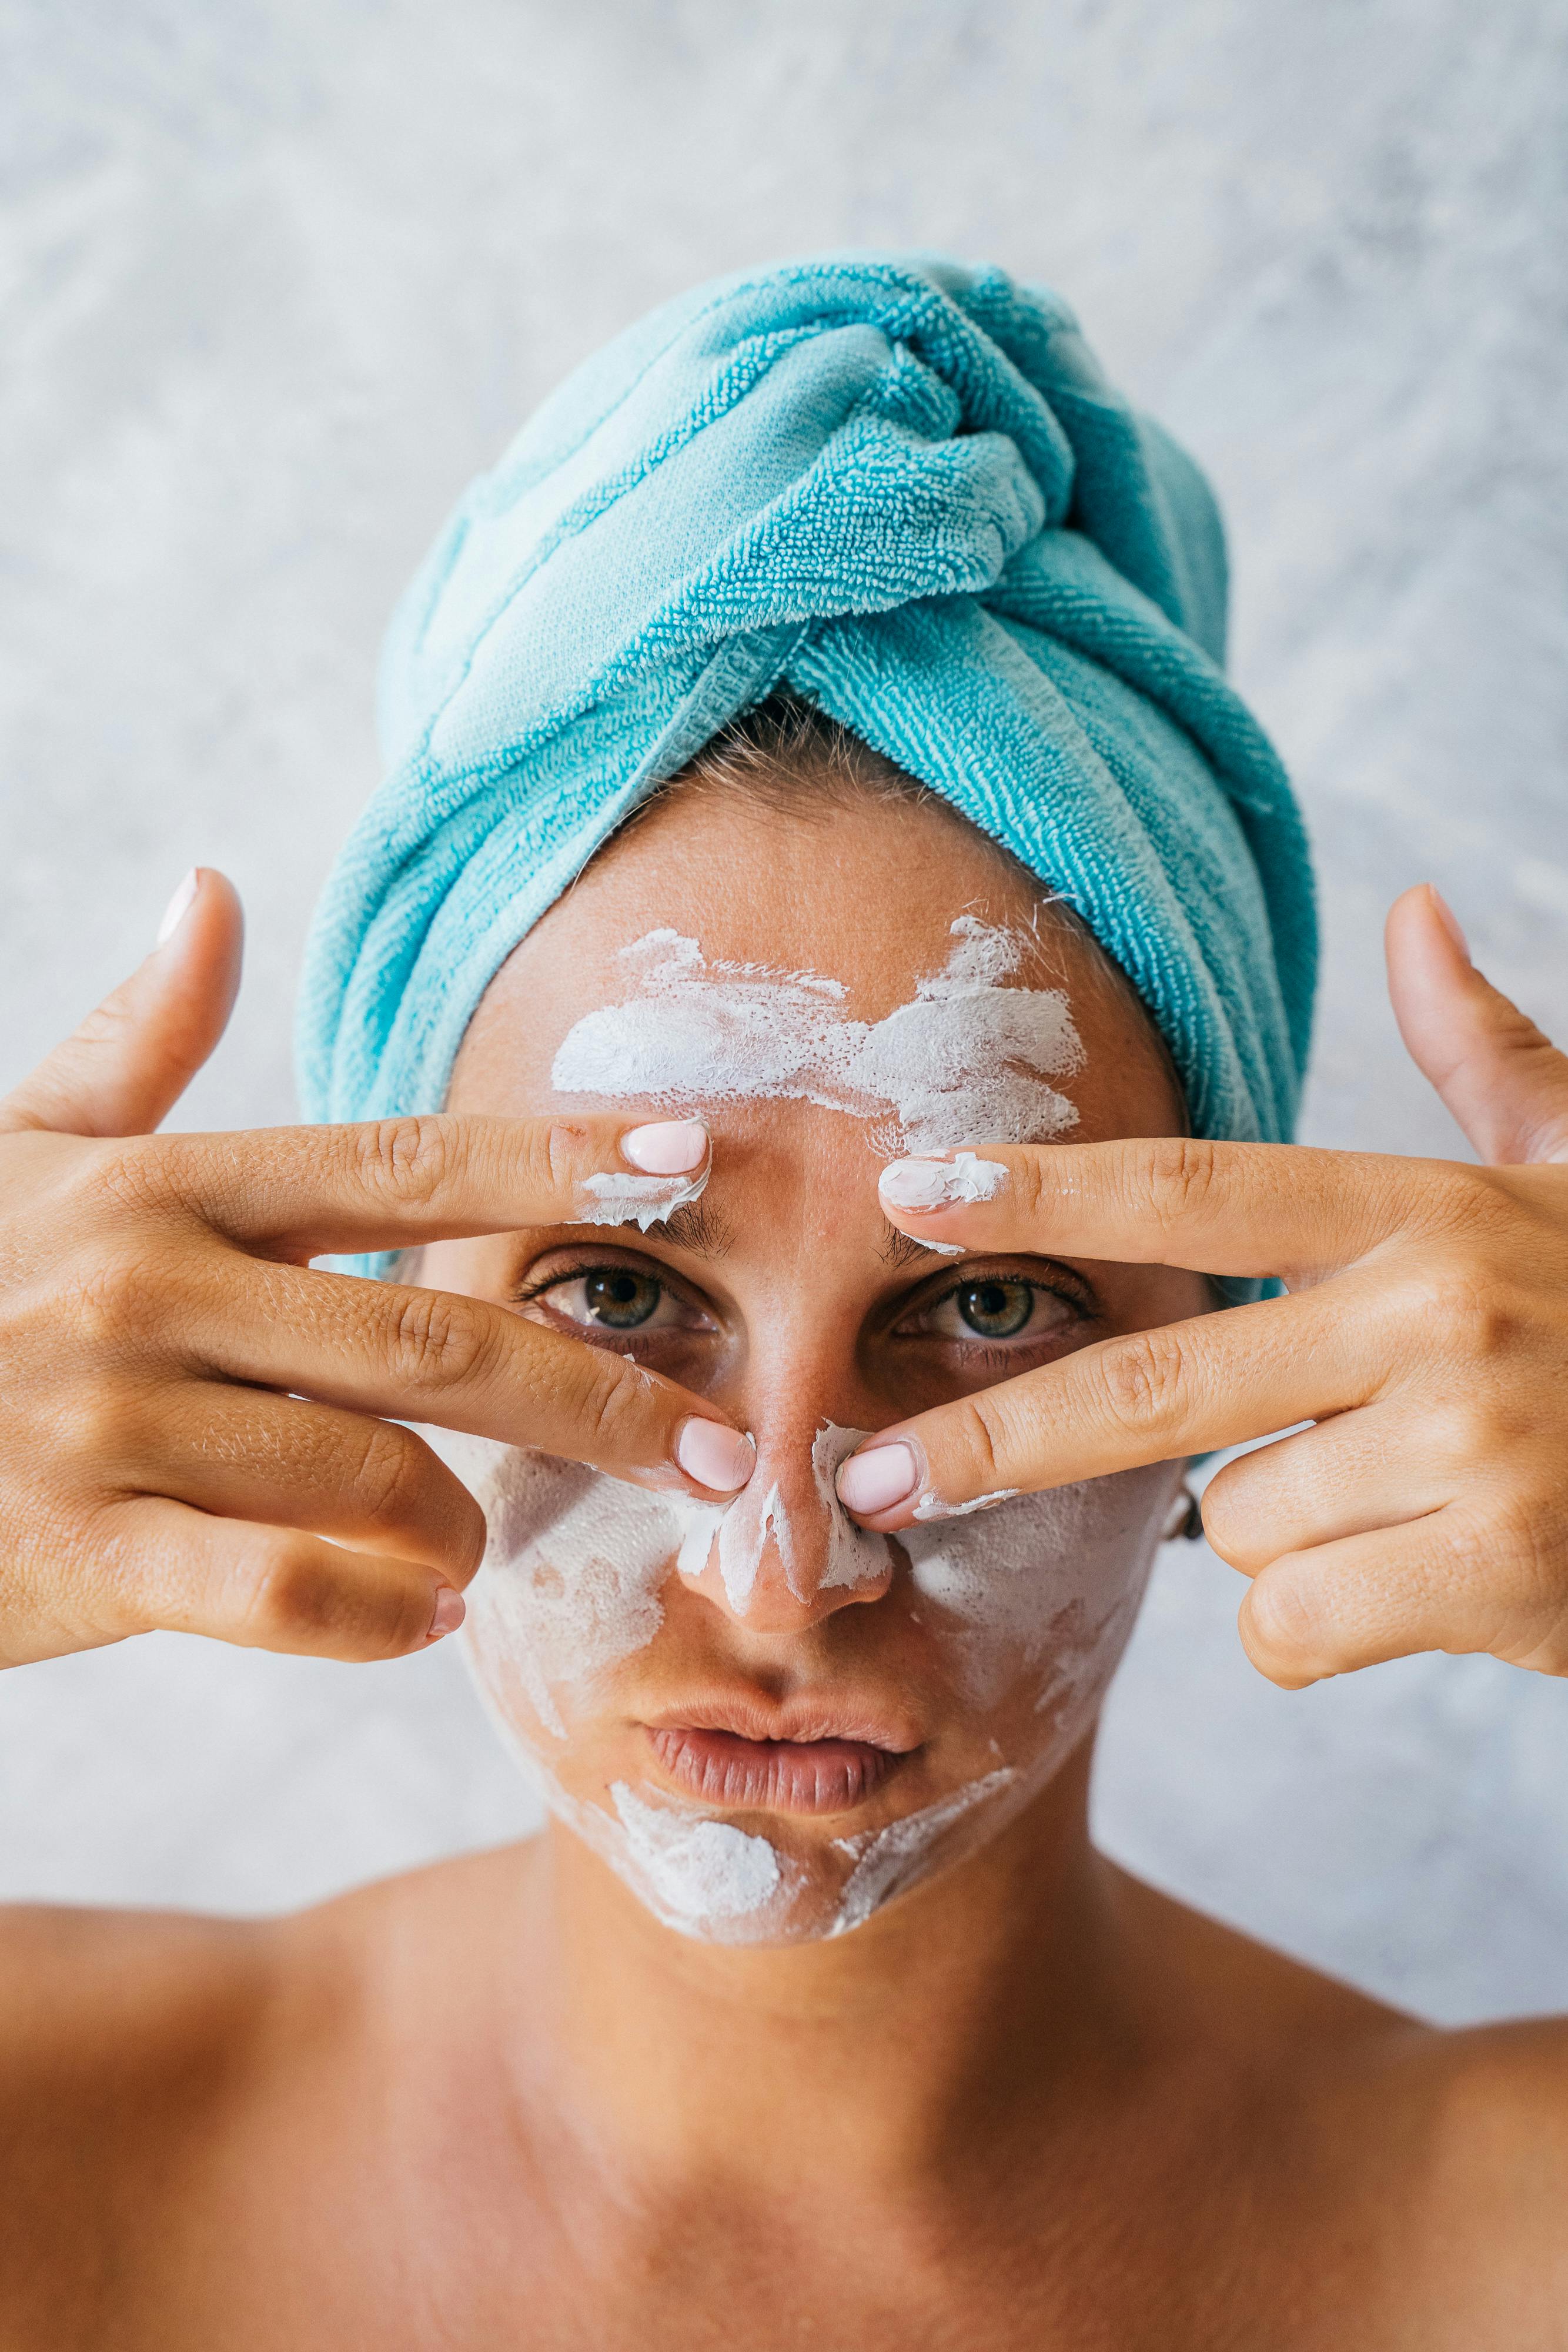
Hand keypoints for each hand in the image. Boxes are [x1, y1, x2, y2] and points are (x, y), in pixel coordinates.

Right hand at [0, 871, 750, 1668]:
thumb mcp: (20, 1148)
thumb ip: (134, 1039)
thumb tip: (210, 890)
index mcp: (163, 1186)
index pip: (399, 1161)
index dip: (555, 1156)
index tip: (688, 1157)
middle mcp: (152, 1289)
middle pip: (437, 1337)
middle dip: (604, 1398)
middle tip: (729, 1454)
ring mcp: (113, 1422)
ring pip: (376, 1481)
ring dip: (464, 1528)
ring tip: (473, 1545)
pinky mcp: (81, 1553)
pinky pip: (288, 1595)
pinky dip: (378, 1617)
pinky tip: (409, 1616)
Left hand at [840, 885, 1567, 1689]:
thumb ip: (1487, 1053)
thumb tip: (1417, 915)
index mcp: (1433, 1212)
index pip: (1200, 1191)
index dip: (1046, 1191)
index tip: (912, 1189)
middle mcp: (1438, 1318)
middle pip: (1155, 1388)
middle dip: (995, 1438)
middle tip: (874, 1475)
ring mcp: (1470, 1447)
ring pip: (1237, 1523)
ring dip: (1287, 1528)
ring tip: (1409, 1494)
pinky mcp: (1495, 1574)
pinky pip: (1293, 1623)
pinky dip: (1326, 1623)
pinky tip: (1425, 1577)